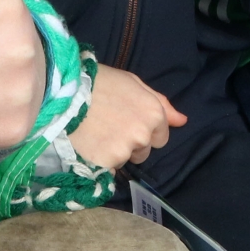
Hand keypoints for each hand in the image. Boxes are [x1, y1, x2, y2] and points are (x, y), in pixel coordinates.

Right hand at [68, 65, 185, 168]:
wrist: (66, 91)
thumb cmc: (100, 82)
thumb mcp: (133, 84)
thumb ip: (161, 104)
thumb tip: (182, 121)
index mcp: (153, 114)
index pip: (161, 138)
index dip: (145, 130)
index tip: (126, 122)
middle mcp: (143, 134)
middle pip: (144, 152)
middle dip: (131, 144)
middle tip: (109, 127)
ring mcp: (125, 150)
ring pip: (125, 160)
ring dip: (115, 152)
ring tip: (97, 133)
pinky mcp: (106, 162)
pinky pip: (109, 168)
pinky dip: (101, 160)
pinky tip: (90, 143)